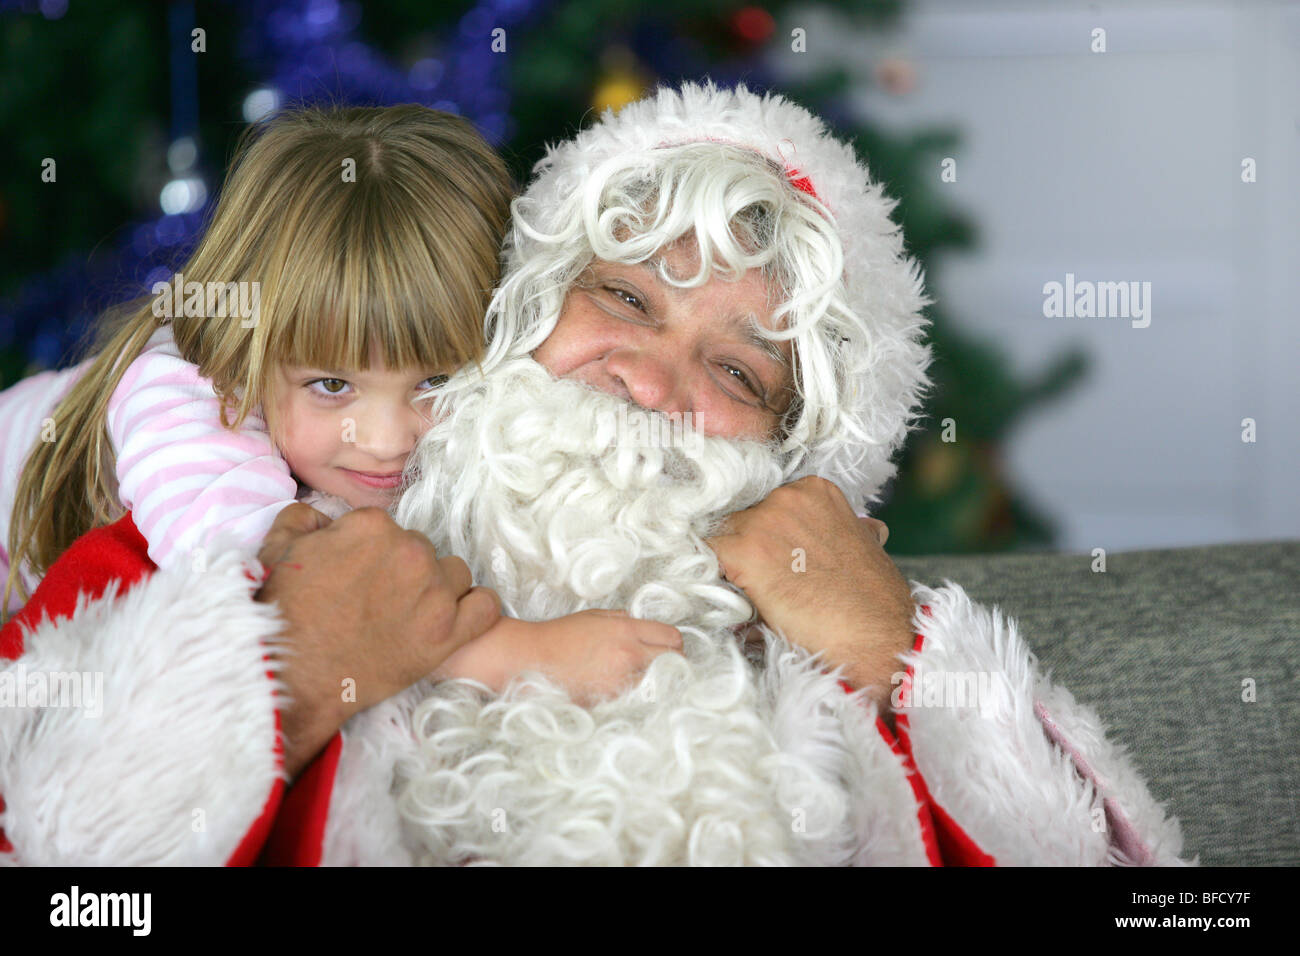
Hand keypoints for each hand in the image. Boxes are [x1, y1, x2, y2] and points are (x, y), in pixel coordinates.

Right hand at [255, 504, 501, 777]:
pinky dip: (475, 609)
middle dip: (404, 572)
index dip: (372, 555)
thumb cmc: (282, 615)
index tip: (360, 579)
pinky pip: (486, 606)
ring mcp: (433, 593)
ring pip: (455, 575)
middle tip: (380, 602)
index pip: (388, 531)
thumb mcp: (277, 550)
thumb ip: (305, 518)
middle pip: (422, 552)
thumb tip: (326, 518)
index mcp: (373, 526)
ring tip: (410, 614)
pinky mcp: (448, 633)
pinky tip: (455, 619)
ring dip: (438, 589)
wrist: (294, 676)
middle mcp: (410, 552)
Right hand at [437, 610, 681, 706]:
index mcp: (626, 631)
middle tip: (659, 665)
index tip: (667, 648)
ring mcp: (619, 682)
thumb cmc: (559, 636)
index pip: (672, 639)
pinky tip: (618, 689)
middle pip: (674, 663)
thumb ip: (624, 620)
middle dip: (671, 663)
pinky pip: (634, 698)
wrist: (529, 660)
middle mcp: (628, 656)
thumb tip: (643, 627)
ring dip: (652, 681)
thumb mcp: (594, 617)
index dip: (673, 644)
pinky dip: (633, 695)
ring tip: (634, 678)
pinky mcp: (608, 702)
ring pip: (657, 684)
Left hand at [704, 476, 915, 705]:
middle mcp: (787, 496)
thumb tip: (863, 529)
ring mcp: (764, 520)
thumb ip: (845, 531)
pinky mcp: (744, 551)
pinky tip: (732, 597)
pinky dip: (714, 577)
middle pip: (742, 517)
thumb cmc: (872, 601)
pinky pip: (709, 556)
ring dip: (731, 564)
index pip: (768, 504)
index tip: (776, 558)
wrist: (874, 636)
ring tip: (753, 595)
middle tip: (765, 582)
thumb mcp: (865, 546)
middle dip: (748, 548)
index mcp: (816, 490)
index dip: (768, 534)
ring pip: (723, 536)